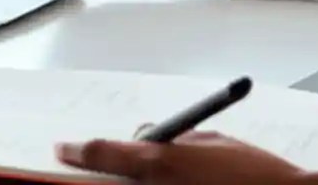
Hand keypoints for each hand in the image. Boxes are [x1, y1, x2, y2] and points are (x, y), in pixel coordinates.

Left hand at [56, 132, 307, 184]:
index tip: (62, 149)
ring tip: (169, 171)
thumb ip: (174, 139)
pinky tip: (177, 180)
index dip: (77, 151)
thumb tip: (147, 137)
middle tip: (98, 167)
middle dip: (103, 172)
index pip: (100, 154)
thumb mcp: (211, 141)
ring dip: (135, 181)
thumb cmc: (255, 173)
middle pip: (108, 183)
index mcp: (159, 164)